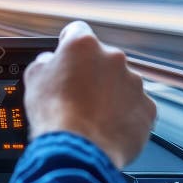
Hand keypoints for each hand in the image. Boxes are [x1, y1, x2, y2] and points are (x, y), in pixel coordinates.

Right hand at [23, 21, 156, 168]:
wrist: (77, 149)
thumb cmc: (55, 115)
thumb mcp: (34, 79)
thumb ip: (45, 62)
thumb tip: (50, 63)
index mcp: (83, 46)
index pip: (77, 32)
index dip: (69, 44)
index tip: (67, 56)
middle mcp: (113, 58)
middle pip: (101, 60)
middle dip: (91, 75)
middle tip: (75, 96)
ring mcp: (134, 83)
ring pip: (120, 84)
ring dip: (108, 95)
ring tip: (90, 116)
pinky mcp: (147, 108)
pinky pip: (135, 107)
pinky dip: (123, 115)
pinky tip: (106, 127)